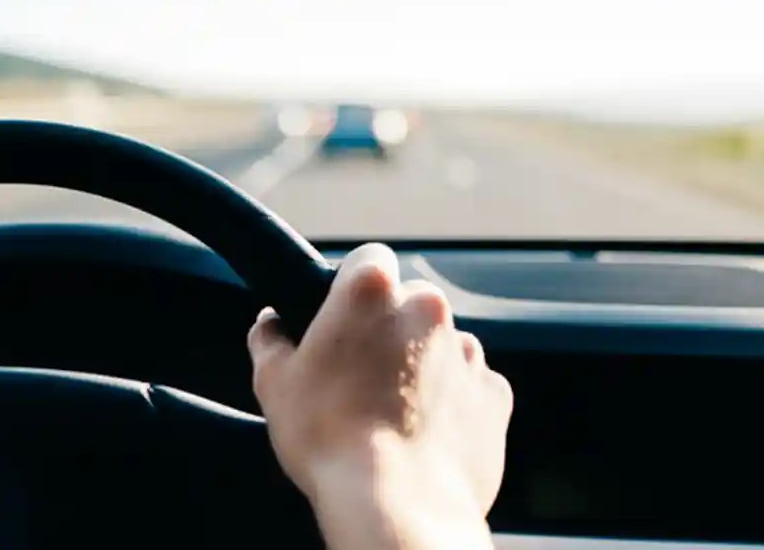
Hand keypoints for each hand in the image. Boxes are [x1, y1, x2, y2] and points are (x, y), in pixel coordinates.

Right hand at [247, 244, 511, 548]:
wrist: (395, 504)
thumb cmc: (329, 439)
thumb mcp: (273, 384)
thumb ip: (269, 340)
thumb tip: (268, 325)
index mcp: (372, 292)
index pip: (368, 259)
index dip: (352, 286)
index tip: (343, 317)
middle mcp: (427, 310)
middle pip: (409, 301)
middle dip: (390, 328)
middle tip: (361, 373)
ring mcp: (468, 352)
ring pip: (443, 343)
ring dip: (421, 364)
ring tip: (391, 411)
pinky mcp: (494, 395)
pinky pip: (471, 385)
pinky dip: (452, 400)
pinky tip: (423, 431)